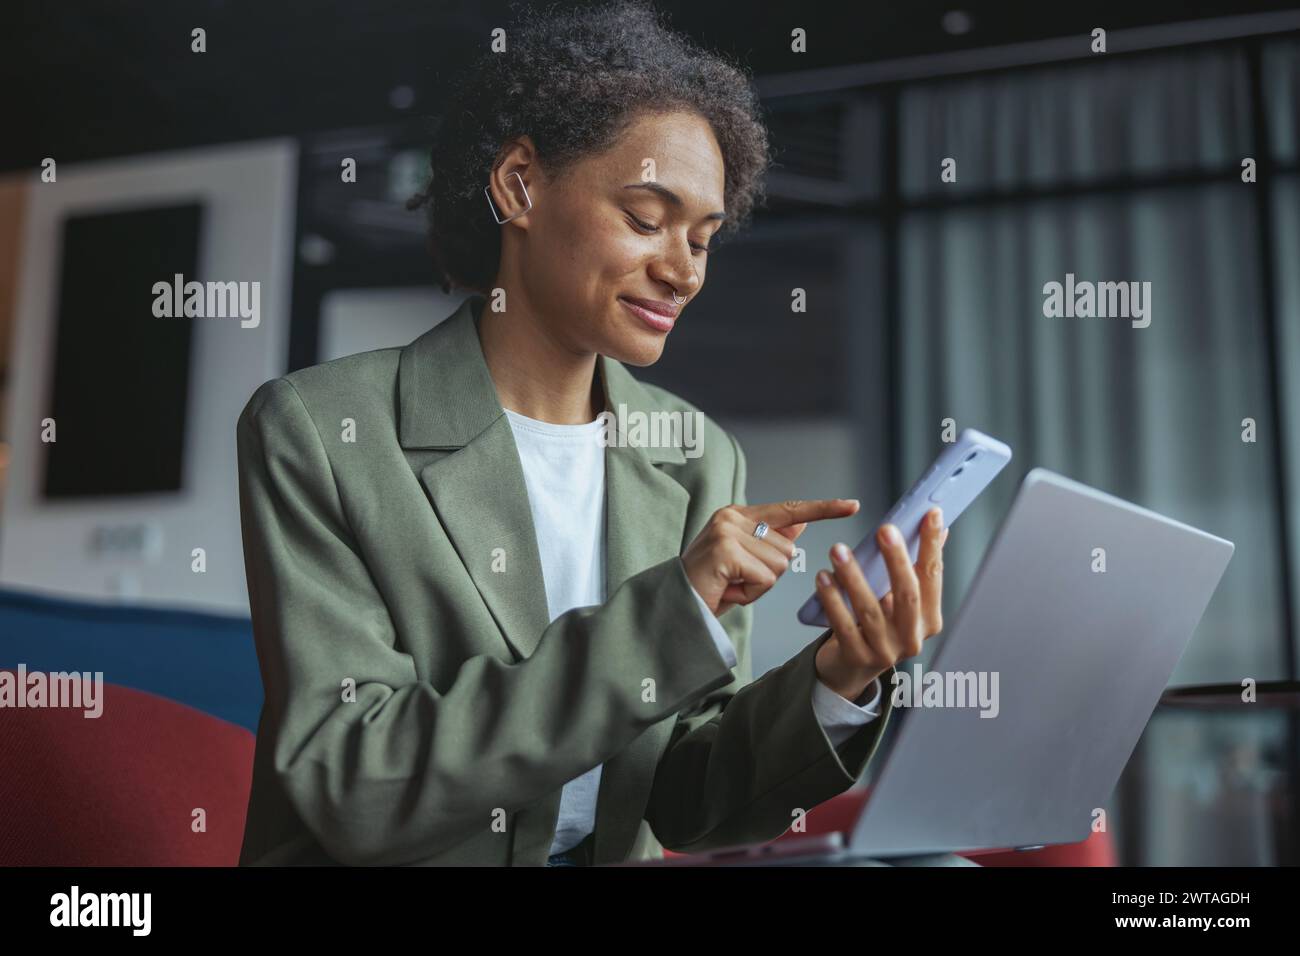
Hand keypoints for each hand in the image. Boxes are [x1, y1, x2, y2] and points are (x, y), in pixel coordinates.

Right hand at [683, 499, 860, 615]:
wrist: (676, 606)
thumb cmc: (711, 585)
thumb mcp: (745, 560)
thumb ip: (771, 540)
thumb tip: (801, 523)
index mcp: (738, 514)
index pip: (790, 509)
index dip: (824, 508)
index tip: (853, 505)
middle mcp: (733, 517)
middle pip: (788, 549)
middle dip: (769, 574)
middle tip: (738, 581)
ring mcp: (728, 531)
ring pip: (779, 565)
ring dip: (760, 586)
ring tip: (732, 585)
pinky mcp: (726, 550)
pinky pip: (765, 578)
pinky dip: (751, 593)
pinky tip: (729, 590)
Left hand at [814, 506, 948, 700]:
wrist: (852, 668)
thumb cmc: (878, 626)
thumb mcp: (900, 601)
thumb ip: (917, 568)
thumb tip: (936, 527)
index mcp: (929, 620)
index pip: (933, 577)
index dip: (932, 546)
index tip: (930, 515)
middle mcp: (912, 638)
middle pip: (908, 595)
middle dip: (897, 560)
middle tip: (885, 530)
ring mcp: (885, 651)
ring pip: (870, 610)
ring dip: (854, 577)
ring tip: (838, 550)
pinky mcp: (856, 657)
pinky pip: (843, 625)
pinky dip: (833, 600)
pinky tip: (823, 578)